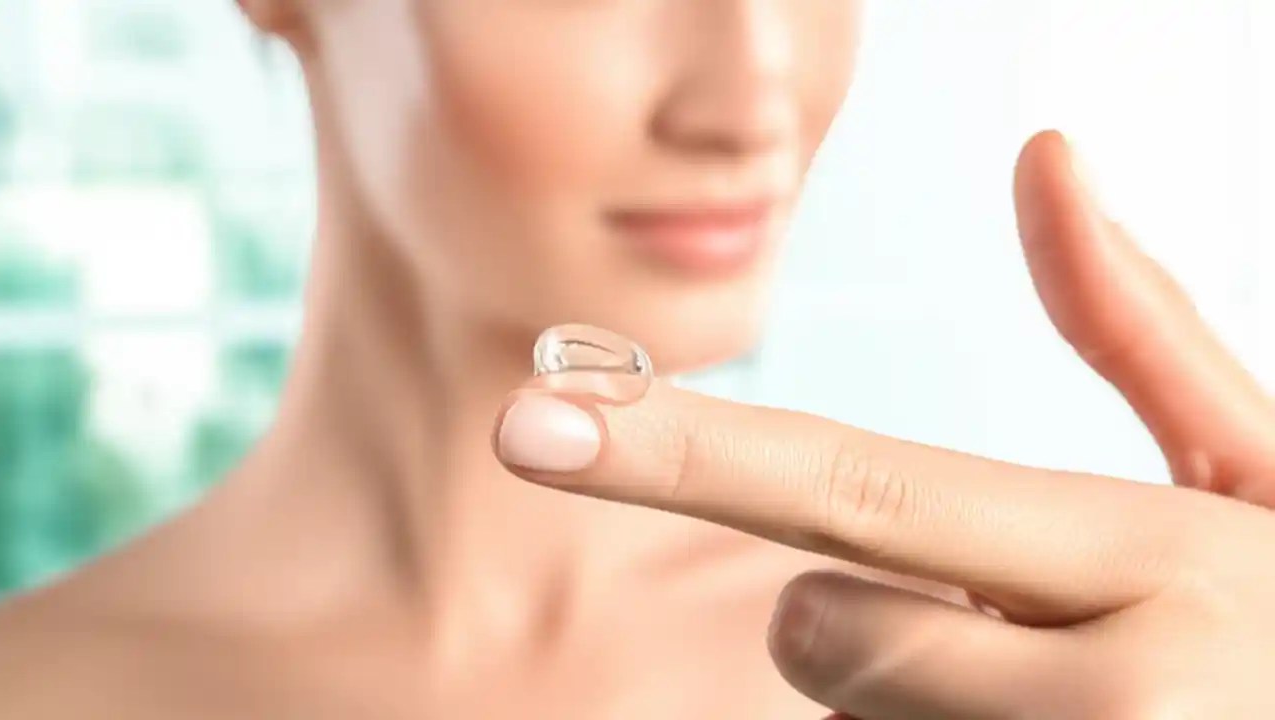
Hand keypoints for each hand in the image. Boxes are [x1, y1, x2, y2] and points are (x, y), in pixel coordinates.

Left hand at [491, 130, 1274, 717]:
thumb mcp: (1261, 477)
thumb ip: (1142, 332)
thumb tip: (1046, 160)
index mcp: (1145, 555)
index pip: (857, 489)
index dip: (681, 454)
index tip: (535, 425)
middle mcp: (1106, 698)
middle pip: (819, 634)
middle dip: (865, 618)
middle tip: (1012, 624)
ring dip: (927, 704)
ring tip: (1072, 698)